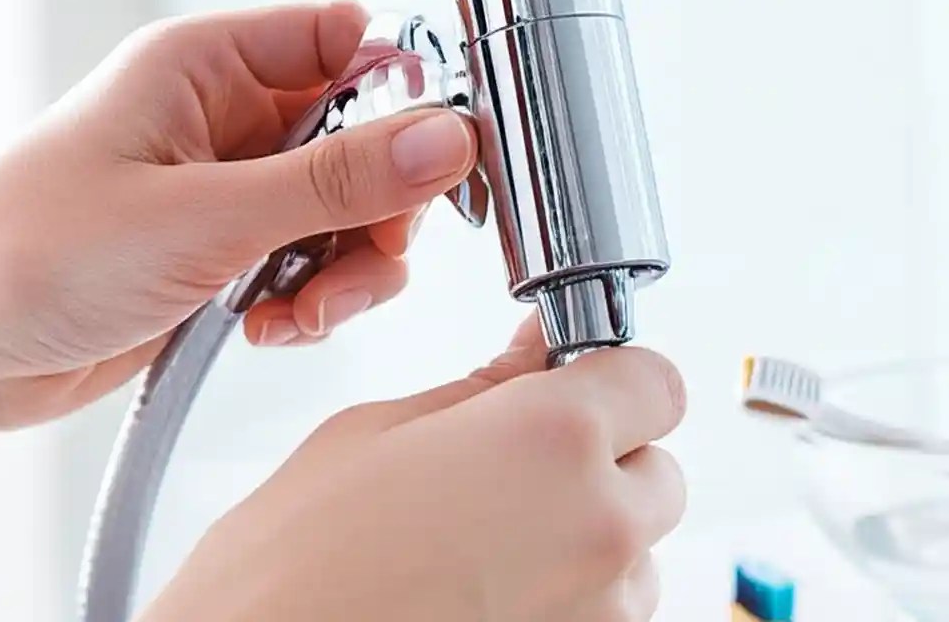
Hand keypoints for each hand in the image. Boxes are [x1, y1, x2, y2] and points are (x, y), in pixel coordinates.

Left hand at [0, 0, 475, 462]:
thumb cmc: (32, 256)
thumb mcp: (208, 215)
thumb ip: (337, 180)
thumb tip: (442, 140)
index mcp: (205, 66)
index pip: (343, 41)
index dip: (401, 91)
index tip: (431, 154)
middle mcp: (222, 120)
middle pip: (360, 140)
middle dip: (374, 211)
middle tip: (360, 256)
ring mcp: (226, 190)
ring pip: (343, 213)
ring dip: (345, 270)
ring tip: (302, 310)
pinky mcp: (224, 253)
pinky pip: (310, 264)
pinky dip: (310, 301)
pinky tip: (271, 326)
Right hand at [143, 316, 687, 621]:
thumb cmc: (289, 568)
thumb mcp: (379, 432)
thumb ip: (487, 387)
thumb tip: (541, 353)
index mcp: (551, 439)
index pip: (655, 381)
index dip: (614, 378)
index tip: (577, 386)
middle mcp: (599, 528)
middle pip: (659, 469)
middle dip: (604, 459)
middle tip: (517, 467)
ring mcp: (599, 614)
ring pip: (639, 551)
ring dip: (591, 537)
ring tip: (488, 545)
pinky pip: (610, 614)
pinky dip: (573, 598)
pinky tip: (491, 592)